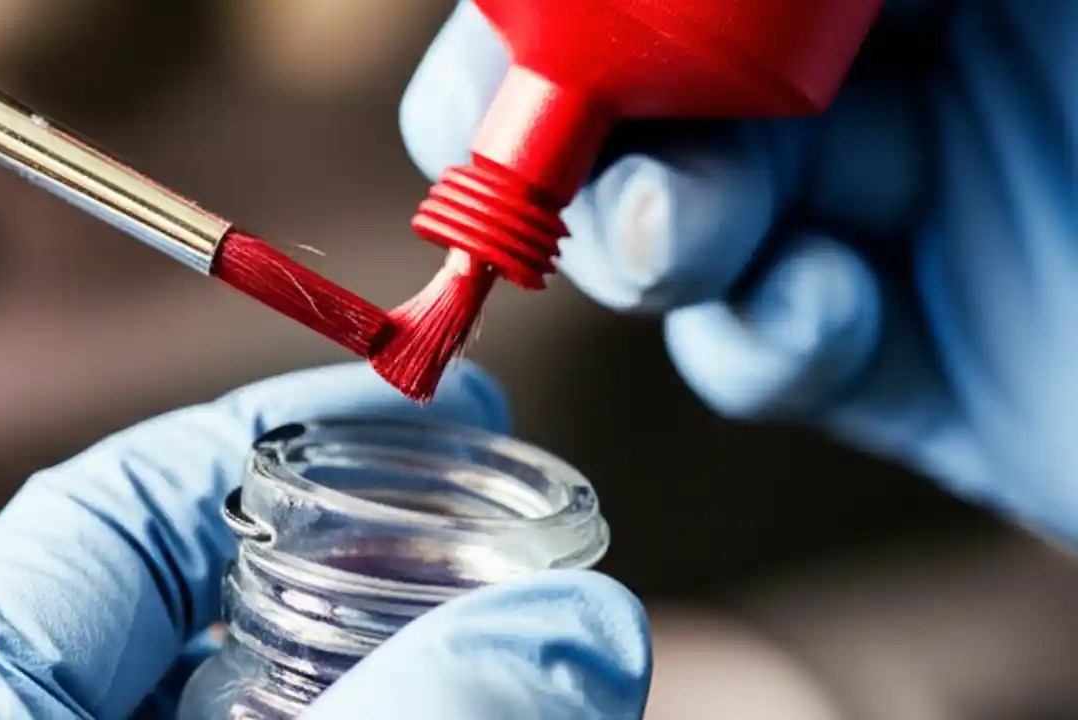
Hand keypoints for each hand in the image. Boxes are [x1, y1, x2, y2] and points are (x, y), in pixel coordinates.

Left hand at [0, 363, 649, 718]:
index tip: (405, 398)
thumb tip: (579, 635)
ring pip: (305, 708)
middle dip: (388, 577)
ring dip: (439, 684)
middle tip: (522, 553)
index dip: (261, 436)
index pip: (105, 525)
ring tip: (555, 658)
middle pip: (220, 628)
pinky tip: (527, 716)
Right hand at [402, 2, 1077, 537]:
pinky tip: (829, 316)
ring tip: (690, 240)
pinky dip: (761, 341)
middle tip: (566, 160)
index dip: (581, 14)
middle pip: (656, 99)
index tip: (529, 47)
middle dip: (588, 132)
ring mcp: (896, 216)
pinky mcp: (900, 354)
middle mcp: (897, 76)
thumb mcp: (1048, 2)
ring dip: (656, 237)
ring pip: (689, 225)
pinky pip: (766, 351)